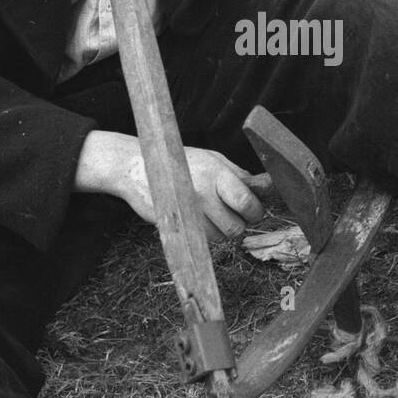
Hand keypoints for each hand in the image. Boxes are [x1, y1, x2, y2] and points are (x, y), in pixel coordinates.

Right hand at [76, 131, 267, 244]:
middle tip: (234, 214)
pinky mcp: (176, 224)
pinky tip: (198, 218)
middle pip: (236, 226)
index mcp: (216, 172)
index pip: (247, 201)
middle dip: (240, 223)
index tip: (254, 210)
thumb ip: (236, 174)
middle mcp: (204, 193)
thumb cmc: (177, 161)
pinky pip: (203, 239)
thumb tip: (262, 188)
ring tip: (211, 213)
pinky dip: (206, 234)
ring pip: (220, 237)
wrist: (135, 166)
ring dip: (222, 230)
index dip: (255, 211)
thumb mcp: (211, 158)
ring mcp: (188, 211)